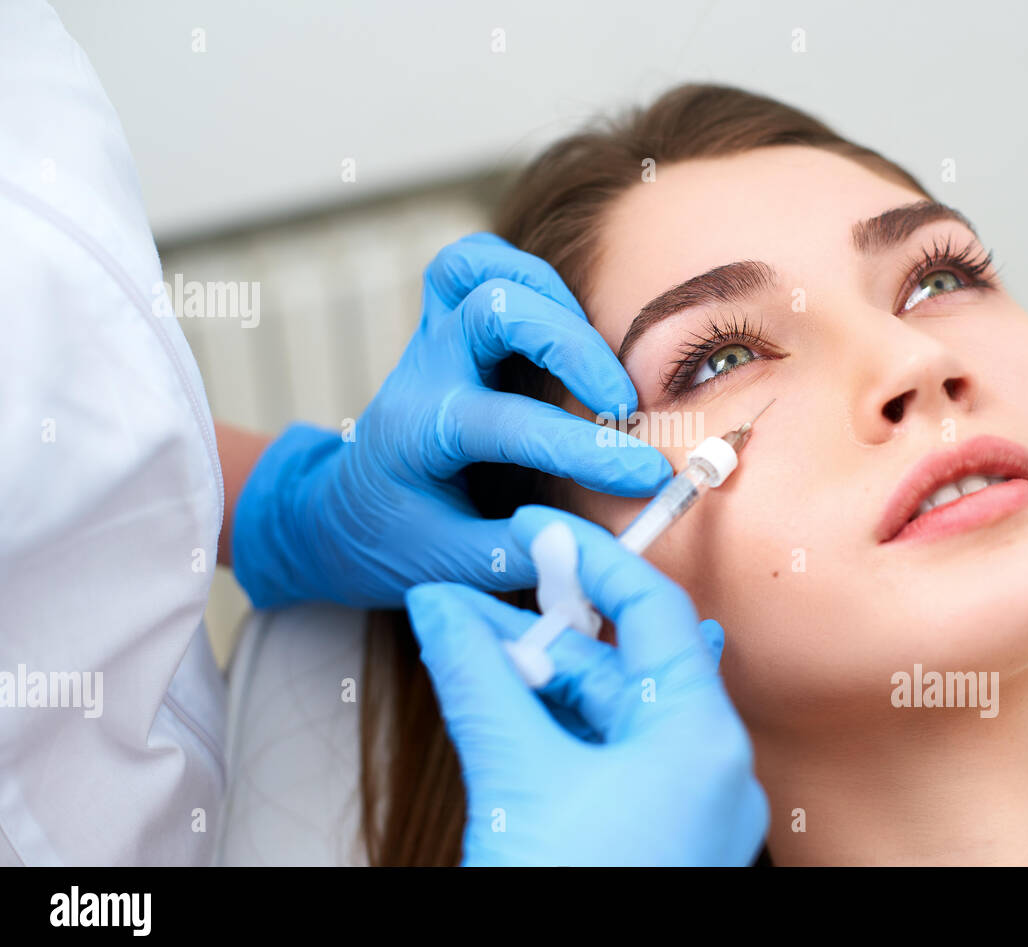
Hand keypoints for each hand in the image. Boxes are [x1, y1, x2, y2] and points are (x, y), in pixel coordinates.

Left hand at [232, 233, 670, 606]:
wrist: (343, 512)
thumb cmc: (398, 541)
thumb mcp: (449, 564)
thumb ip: (518, 554)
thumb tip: (592, 545)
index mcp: (420, 435)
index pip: (512, 426)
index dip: (587, 450)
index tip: (648, 477)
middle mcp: (425, 372)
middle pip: (494, 310)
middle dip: (574, 349)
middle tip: (624, 406)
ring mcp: (433, 338)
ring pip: (482, 268)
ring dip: (552, 299)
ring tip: (599, 358)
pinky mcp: (445, 322)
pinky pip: (475, 262)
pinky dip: (524, 274)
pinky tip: (562, 319)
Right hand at [405, 504, 768, 865]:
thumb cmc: (566, 891)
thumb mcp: (513, 774)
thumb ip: (477, 676)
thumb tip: (440, 606)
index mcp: (701, 738)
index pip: (654, 611)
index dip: (594, 558)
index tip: (540, 527)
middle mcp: (710, 769)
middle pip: (632, 663)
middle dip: (553, 626)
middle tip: (489, 592)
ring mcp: (687, 809)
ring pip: (616, 715)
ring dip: (547, 680)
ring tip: (476, 649)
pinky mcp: (658, 839)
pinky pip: (613, 760)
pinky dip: (559, 730)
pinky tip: (506, 708)